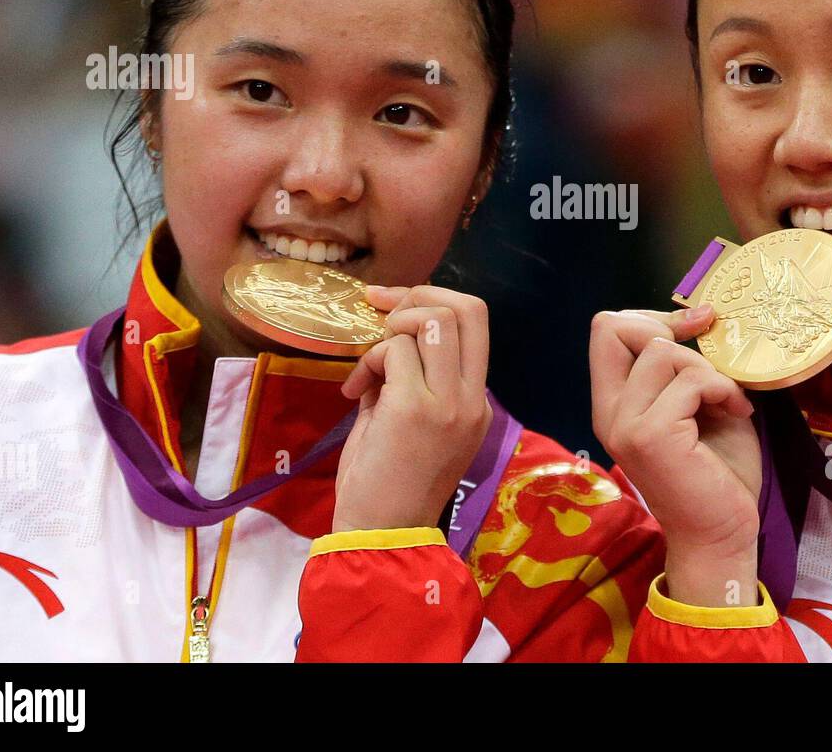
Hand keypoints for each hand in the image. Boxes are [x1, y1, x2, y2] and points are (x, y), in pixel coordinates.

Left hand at [332, 285, 492, 532]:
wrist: (382, 535)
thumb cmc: (391, 486)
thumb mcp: (413, 424)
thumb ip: (411, 379)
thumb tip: (390, 339)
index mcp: (477, 403)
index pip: (477, 322)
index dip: (436, 299)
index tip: (396, 308)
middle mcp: (472, 398)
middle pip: (467, 308)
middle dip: (417, 296)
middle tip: (381, 313)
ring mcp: (449, 402)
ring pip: (431, 321)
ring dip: (391, 331)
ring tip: (370, 366)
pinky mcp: (416, 408)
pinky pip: (395, 352)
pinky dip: (368, 361)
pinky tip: (353, 393)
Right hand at [590, 304, 761, 606]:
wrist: (721, 533)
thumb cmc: (716, 472)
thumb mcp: (694, 406)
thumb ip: (682, 368)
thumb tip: (699, 317)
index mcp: (613, 403)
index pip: (606, 329)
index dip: (650, 318)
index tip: (695, 329)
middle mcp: (608, 411)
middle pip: (614, 327)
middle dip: (670, 330)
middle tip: (710, 362)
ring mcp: (625, 424)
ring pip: (661, 351)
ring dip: (705, 369)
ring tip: (727, 399)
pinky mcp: (650, 436)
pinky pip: (689, 381)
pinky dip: (722, 388)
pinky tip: (736, 412)